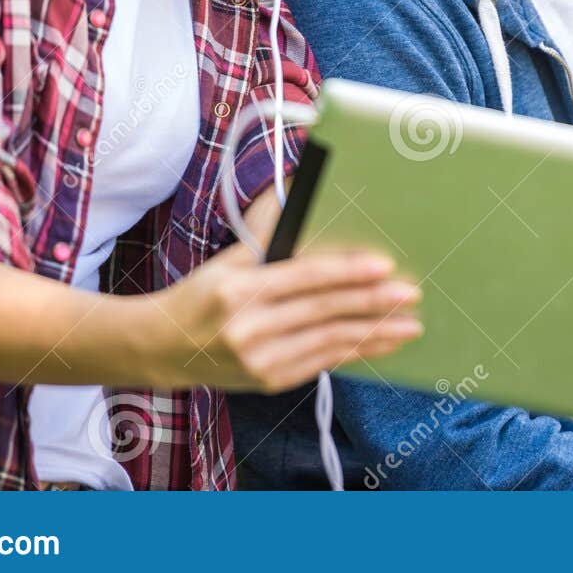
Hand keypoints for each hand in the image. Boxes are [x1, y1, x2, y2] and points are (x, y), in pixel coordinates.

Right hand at [149, 232, 421, 393]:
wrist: (161, 348)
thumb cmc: (200, 295)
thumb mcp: (226, 259)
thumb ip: (264, 230)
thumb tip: (295, 189)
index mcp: (237, 290)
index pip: (304, 278)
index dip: (346, 272)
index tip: (384, 266)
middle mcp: (247, 328)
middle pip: (323, 311)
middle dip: (372, 303)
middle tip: (410, 294)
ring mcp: (258, 360)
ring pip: (329, 342)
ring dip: (374, 333)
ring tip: (410, 325)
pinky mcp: (268, 382)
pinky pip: (322, 363)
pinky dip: (355, 352)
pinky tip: (382, 343)